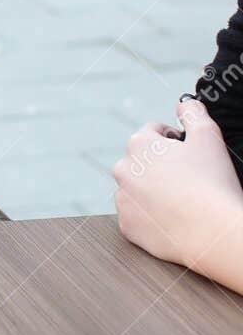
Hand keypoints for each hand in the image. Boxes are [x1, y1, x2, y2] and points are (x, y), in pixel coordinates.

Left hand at [112, 98, 242, 271]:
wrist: (211, 232)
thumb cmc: (211, 183)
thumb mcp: (209, 137)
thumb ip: (194, 114)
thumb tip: (184, 103)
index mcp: (138, 144)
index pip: (153, 132)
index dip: (174, 140)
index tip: (188, 153)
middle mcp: (123, 170)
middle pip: (142, 161)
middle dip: (161, 165)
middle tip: (188, 177)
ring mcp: (123, 199)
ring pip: (137, 188)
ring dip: (153, 190)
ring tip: (181, 199)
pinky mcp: (127, 225)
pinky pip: (137, 216)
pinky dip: (151, 215)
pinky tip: (172, 217)